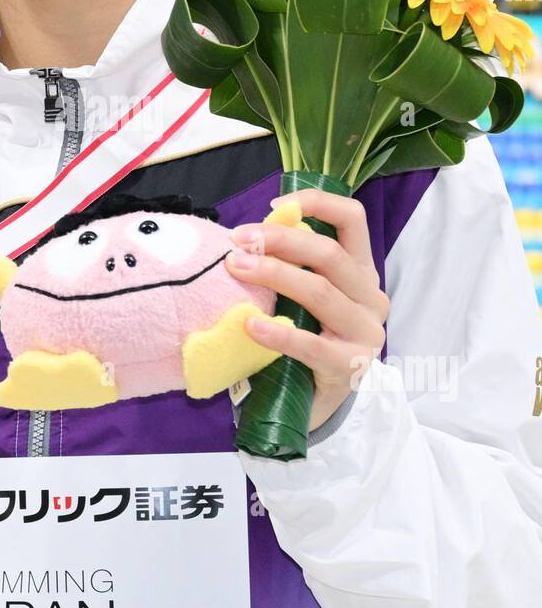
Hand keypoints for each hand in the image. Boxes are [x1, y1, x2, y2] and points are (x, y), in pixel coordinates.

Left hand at [226, 189, 388, 431]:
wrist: (318, 403)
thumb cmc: (308, 339)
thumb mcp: (307, 297)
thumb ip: (293, 266)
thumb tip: (247, 236)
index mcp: (362, 272)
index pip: (353, 219)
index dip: (317, 203)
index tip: (274, 206)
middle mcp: (371, 297)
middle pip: (330, 255)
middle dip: (280, 240)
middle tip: (239, 241)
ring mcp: (365, 333)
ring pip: (321, 292)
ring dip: (274, 275)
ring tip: (236, 268)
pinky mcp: (349, 366)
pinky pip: (311, 345)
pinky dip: (278, 333)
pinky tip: (249, 325)